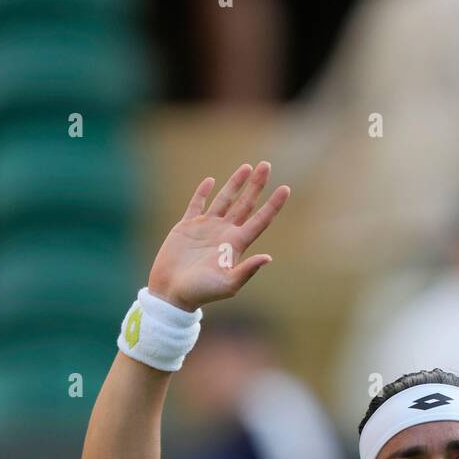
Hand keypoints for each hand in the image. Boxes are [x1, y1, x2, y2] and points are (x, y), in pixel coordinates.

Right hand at [147, 161, 290, 312]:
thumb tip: (268, 257)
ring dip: (235, 183)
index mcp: (236, 245)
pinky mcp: (187, 226)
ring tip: (247, 167)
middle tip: (267, 165)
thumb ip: (247, 270)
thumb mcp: (228, 284)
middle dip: (257, 185)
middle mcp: (224, 233)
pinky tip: (211, 181)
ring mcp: (206, 228)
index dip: (273, 205)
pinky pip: (197, 204)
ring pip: (225, 199)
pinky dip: (203, 192)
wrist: (172, 293)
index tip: (285, 188)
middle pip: (246, 204)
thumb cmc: (202, 292)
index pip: (260, 220)